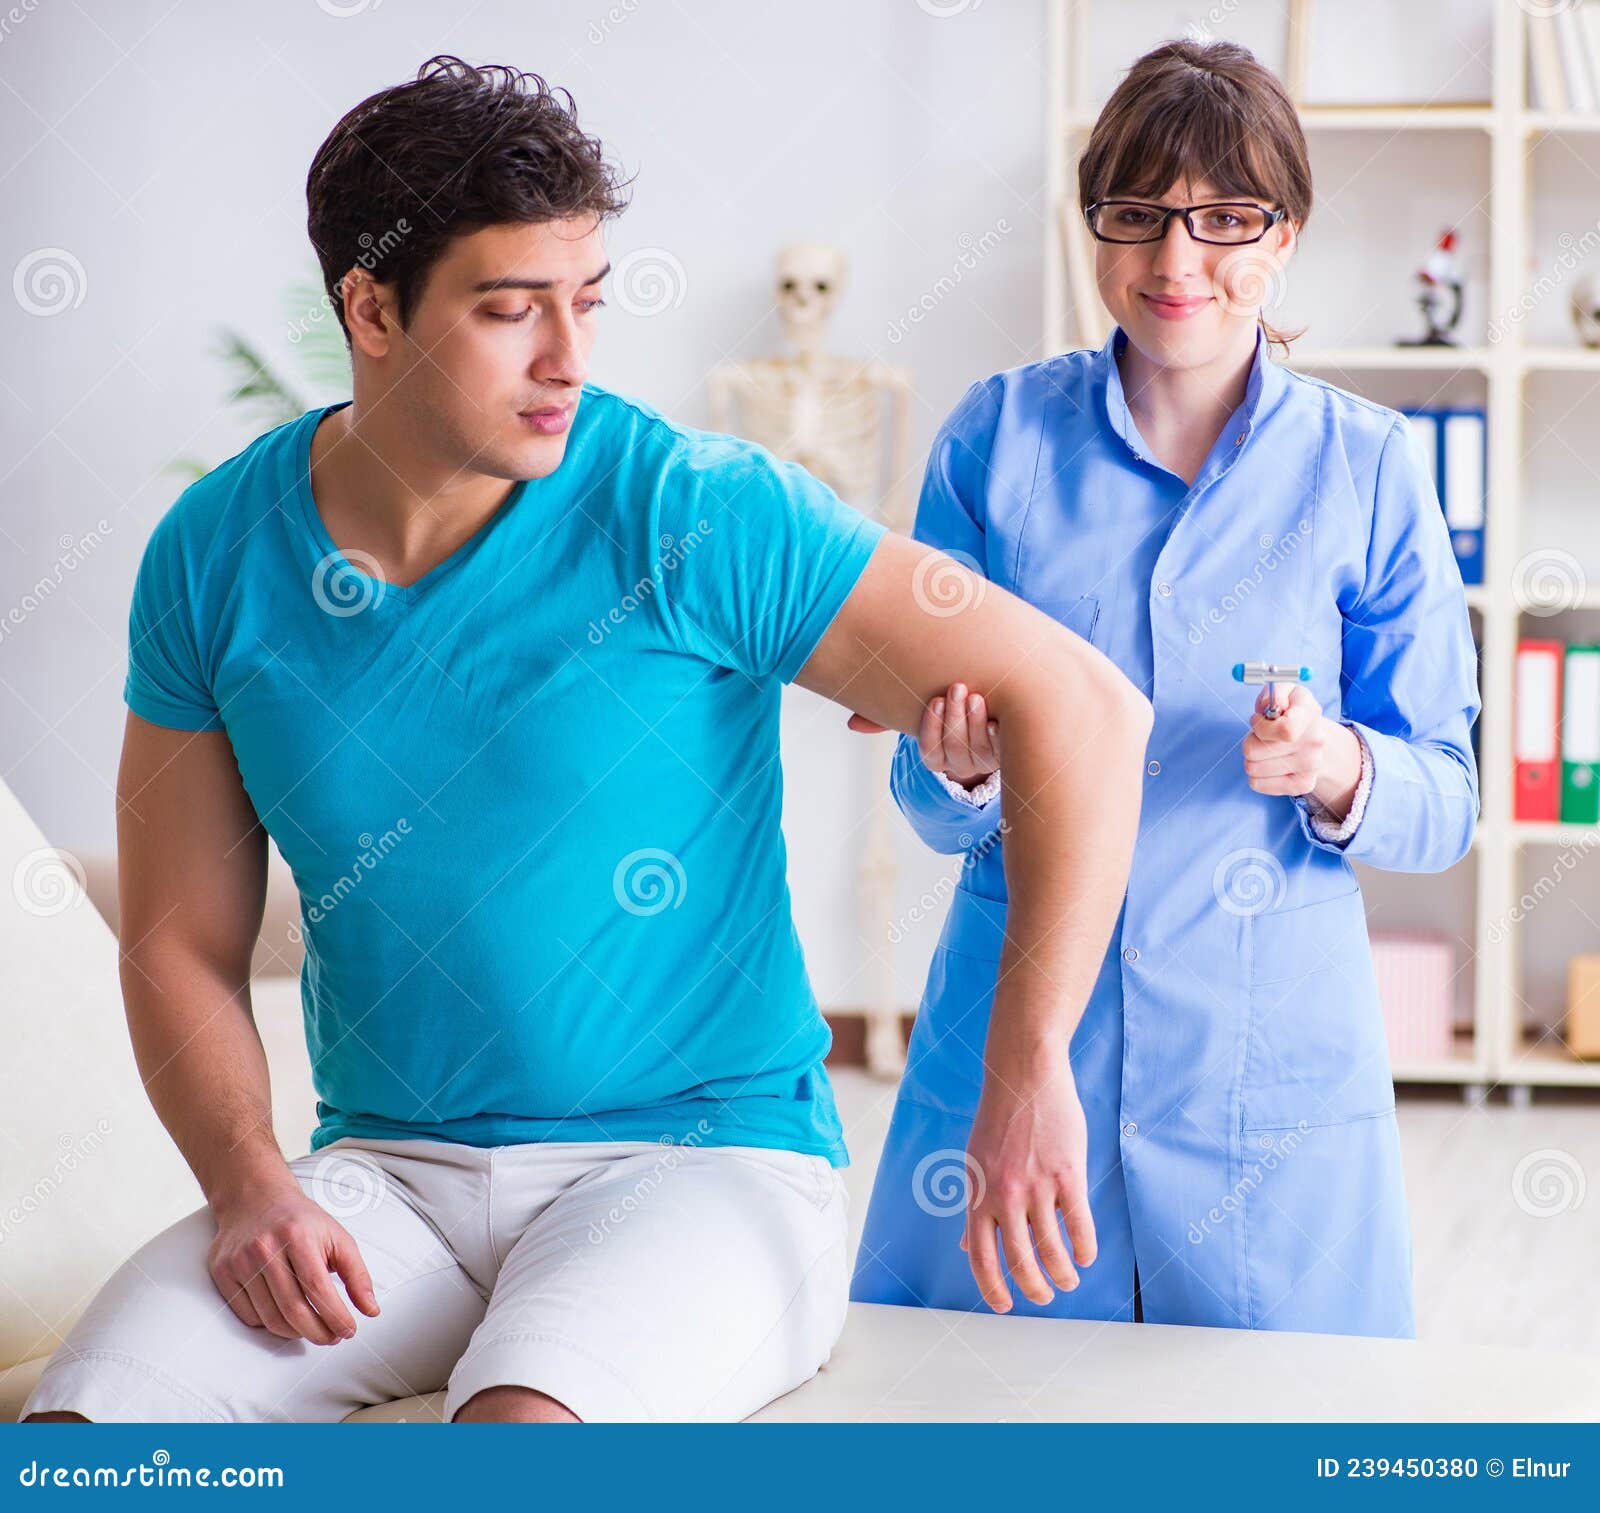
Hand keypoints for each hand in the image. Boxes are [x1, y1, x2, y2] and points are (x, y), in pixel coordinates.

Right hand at [208, 1182, 380, 1344]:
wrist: (255, 1199)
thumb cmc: (302, 1222)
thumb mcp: (337, 1237)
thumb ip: (357, 1274)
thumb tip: (371, 1310)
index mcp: (297, 1236)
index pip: (318, 1289)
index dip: (336, 1316)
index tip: (349, 1331)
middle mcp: (265, 1248)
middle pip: (293, 1309)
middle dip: (318, 1332)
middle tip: (333, 1338)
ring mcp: (240, 1262)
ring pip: (270, 1318)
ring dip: (296, 1333)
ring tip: (313, 1329)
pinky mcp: (223, 1273)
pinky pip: (249, 1316)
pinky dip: (271, 1324)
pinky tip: (286, 1317)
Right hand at [846, 681, 1000, 785]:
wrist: (987, 727)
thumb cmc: (946, 717)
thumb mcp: (918, 717)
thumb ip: (887, 719)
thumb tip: (852, 724)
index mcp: (936, 758)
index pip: (930, 748)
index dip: (932, 726)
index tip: (934, 701)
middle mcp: (960, 765)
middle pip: (955, 747)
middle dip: (955, 718)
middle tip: (956, 688)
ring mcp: (984, 762)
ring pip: (978, 748)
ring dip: (977, 721)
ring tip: (975, 696)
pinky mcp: (1006, 755)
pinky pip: (1003, 749)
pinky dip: (999, 734)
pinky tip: (998, 717)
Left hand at [959, 1061, 1096, 1311]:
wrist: (1023, 1076)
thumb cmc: (999, 1121)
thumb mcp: (976, 1164)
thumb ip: (977, 1206)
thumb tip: (967, 1245)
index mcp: (978, 1195)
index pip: (980, 1257)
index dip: (992, 1289)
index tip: (1005, 1306)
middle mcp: (1004, 1196)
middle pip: (1019, 1261)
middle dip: (1034, 1289)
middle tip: (1045, 1297)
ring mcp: (1036, 1186)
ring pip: (1052, 1250)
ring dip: (1062, 1274)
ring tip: (1069, 1281)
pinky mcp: (1067, 1175)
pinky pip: (1079, 1225)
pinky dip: (1084, 1248)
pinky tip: (1086, 1256)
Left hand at [1241, 682, 1359, 813]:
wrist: (1317, 739)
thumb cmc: (1292, 712)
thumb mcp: (1284, 691)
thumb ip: (1273, 692)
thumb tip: (1272, 707)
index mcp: (1310, 714)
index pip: (1285, 730)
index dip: (1261, 727)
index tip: (1259, 721)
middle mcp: (1315, 742)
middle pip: (1254, 751)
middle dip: (1251, 740)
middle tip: (1263, 736)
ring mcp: (1310, 767)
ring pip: (1252, 768)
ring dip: (1253, 758)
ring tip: (1268, 748)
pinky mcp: (1302, 786)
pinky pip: (1257, 784)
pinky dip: (1257, 775)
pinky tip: (1270, 763)